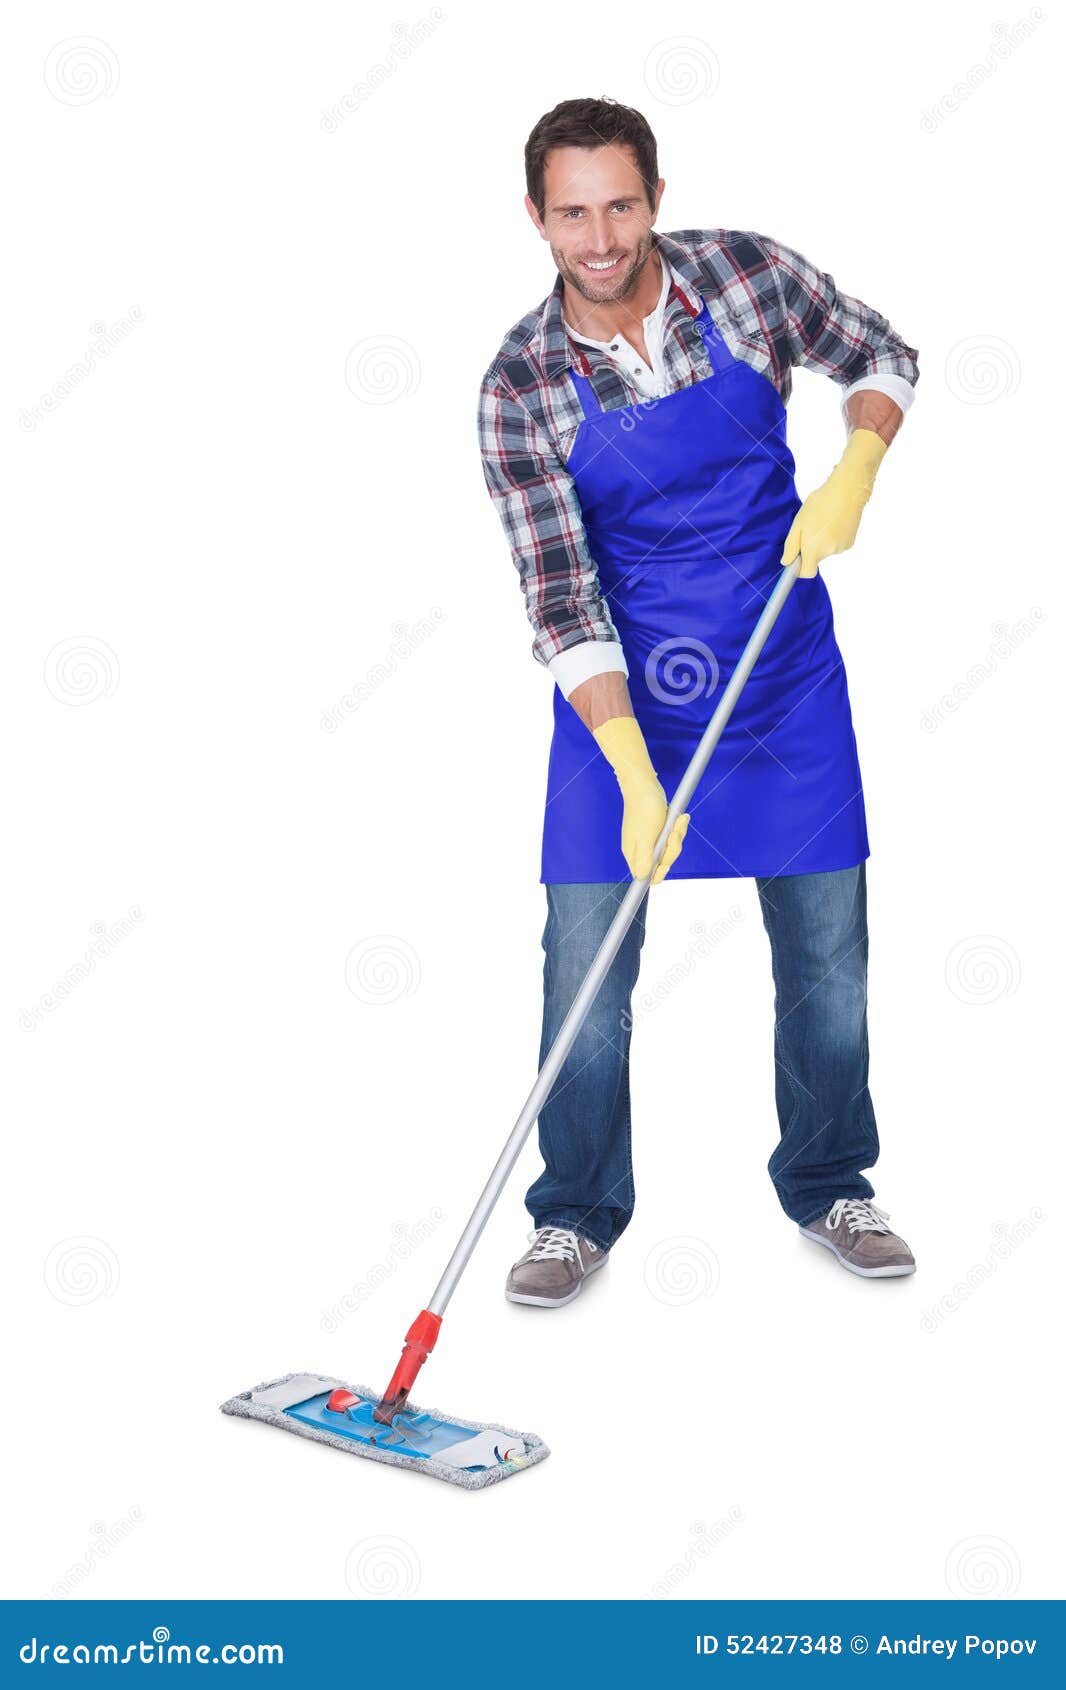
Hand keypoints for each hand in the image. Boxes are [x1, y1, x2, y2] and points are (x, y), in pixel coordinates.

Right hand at [592, 715, 688, 883]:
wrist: (645, 785)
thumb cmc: (643, 808)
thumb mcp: (645, 836)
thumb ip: (644, 858)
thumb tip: (642, 878)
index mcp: (634, 854)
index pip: (646, 876)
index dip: (658, 874)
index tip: (666, 865)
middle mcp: (641, 850)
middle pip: (663, 863)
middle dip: (672, 849)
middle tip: (673, 834)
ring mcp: (650, 840)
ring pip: (670, 850)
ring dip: (678, 836)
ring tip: (679, 821)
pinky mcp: (658, 831)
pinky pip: (672, 837)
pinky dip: (678, 828)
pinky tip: (680, 818)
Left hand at [781, 427, 887, 577]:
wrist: (847, 490)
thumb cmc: (819, 504)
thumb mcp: (798, 524)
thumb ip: (791, 546)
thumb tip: (786, 563)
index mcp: (814, 550)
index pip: (806, 573)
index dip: (799, 569)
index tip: (795, 560)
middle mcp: (829, 552)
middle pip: (815, 559)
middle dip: (810, 548)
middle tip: (809, 527)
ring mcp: (842, 547)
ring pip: (826, 550)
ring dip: (822, 540)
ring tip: (823, 520)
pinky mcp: (850, 542)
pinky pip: (836, 544)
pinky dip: (833, 536)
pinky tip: (834, 521)